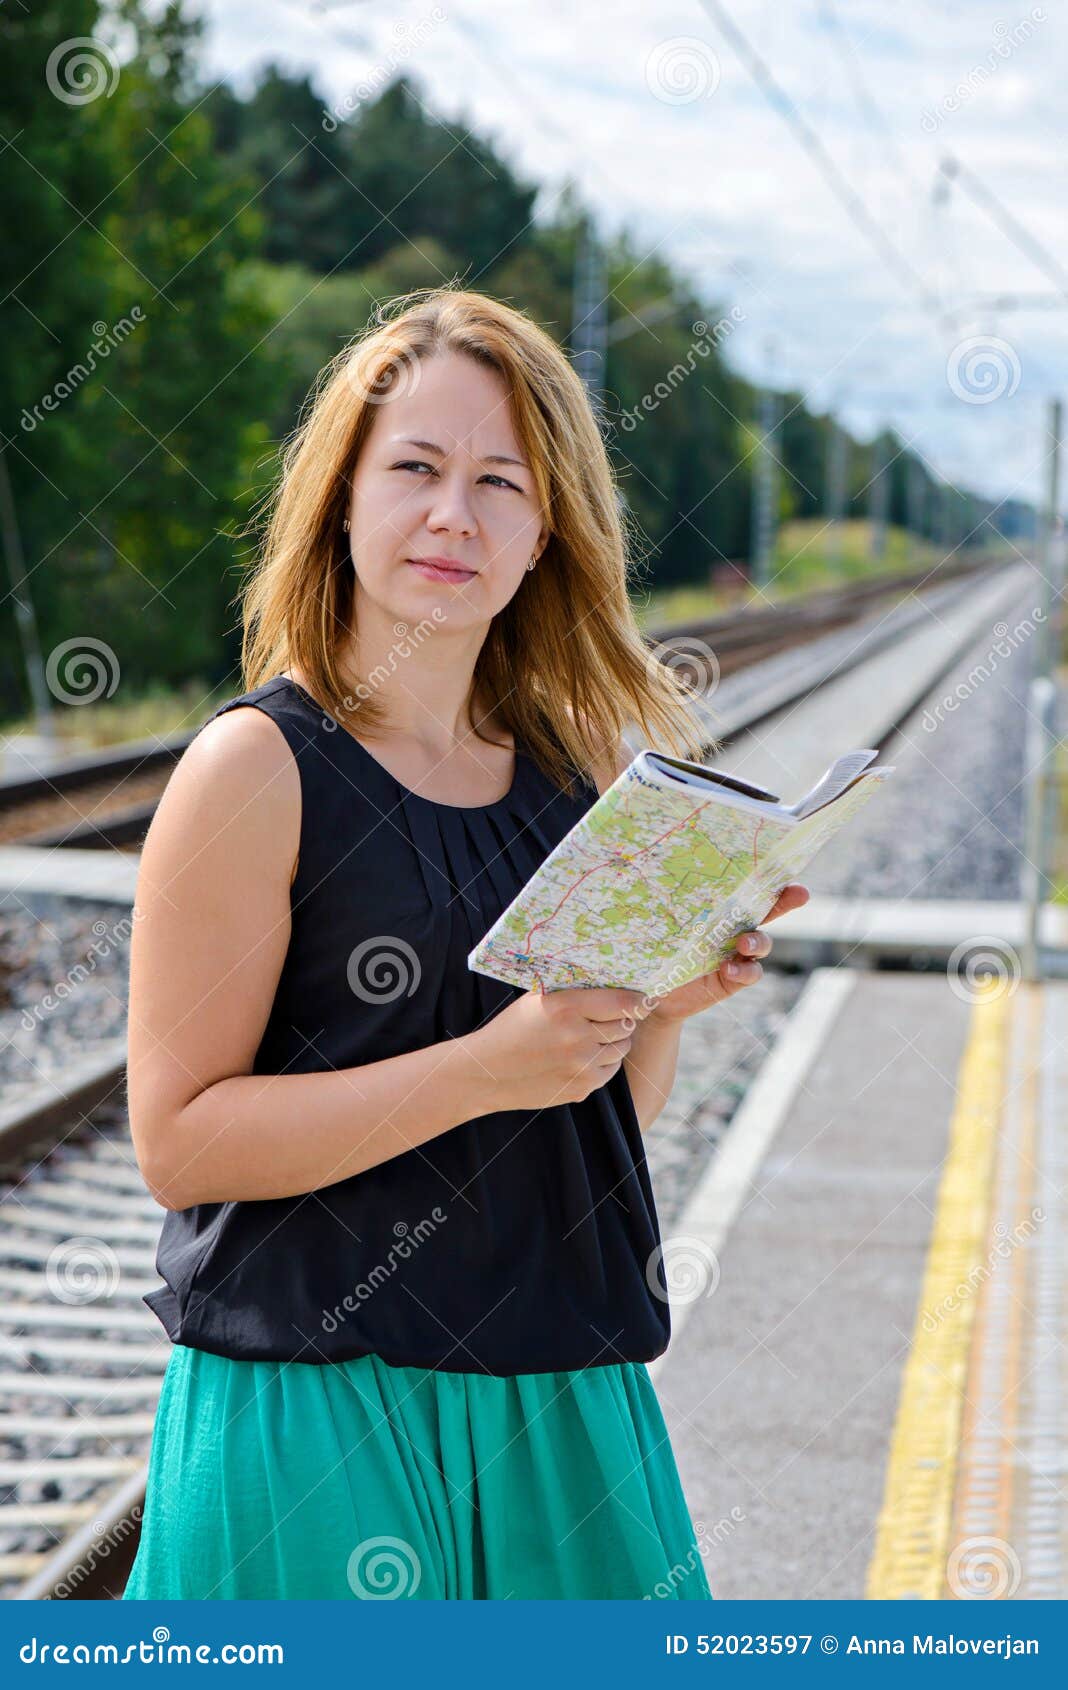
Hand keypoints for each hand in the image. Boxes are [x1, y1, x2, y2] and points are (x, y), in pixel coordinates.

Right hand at [470, 984, 653, 1109]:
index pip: (621, 1001)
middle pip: (625, 1024)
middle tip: (615, 1016)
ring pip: (621, 1048)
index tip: (643, 999)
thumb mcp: (536, 1000)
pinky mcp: (581, 1087)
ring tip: (593, 1037)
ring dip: (614, 1041)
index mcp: (564, 1007)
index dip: (638, 1000)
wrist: (487, 1073)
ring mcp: (580, 1065)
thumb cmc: (512, 1029)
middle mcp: (576, 1036)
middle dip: (623, 1019)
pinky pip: (610, 1070)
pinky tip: (584, 1056)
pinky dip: (603, 1062)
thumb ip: (571, 991)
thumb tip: (612, 980)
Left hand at [637, 882, 810, 1024]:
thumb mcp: (663, 923)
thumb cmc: (658, 947)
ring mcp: (738, 954)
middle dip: (787, 900)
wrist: (655, 991)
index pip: (748, 889)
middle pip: (768, 910)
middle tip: (800, 893)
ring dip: (758, 941)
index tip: (786, 864)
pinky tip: (728, 970)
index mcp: (720, 908)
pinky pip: (751, 973)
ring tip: (743, 944)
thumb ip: (669, 905)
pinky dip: (744, 971)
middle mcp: (735, 927)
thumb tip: (656, 870)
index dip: (770, 877)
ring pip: (763, 942)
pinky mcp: (734, 979)